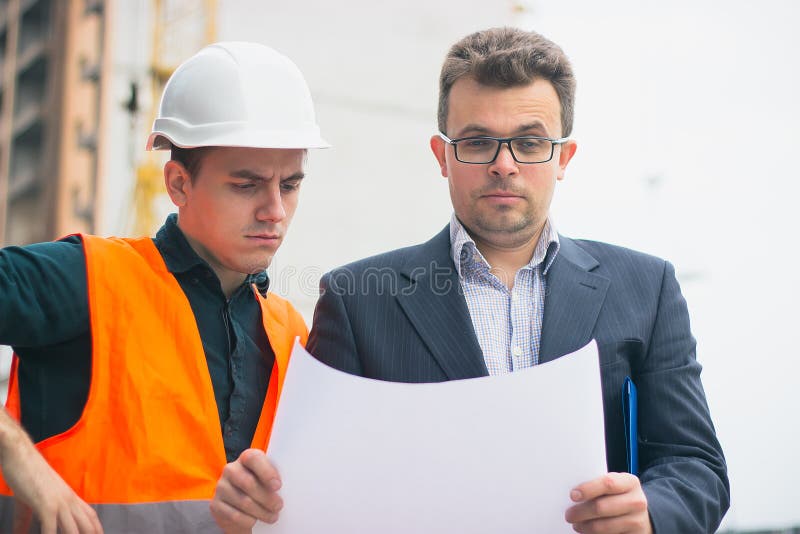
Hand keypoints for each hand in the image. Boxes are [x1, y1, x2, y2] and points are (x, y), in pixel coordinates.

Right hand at [0, 409, 101, 533]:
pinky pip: (50, 528)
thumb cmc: (26, 473)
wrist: (19, 453)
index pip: (91, 516)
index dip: (97, 529)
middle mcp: (69, 500)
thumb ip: (27, 519)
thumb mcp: (28, 499)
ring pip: (74, 530)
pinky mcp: (45, 504)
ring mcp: (59, 502)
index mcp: (70, 497)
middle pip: (88, 526)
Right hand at [210, 449, 283, 533]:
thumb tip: (282, 490)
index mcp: (246, 458)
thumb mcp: (267, 480)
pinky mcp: (216, 504)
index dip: (266, 472)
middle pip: (248, 483)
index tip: (278, 486)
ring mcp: (221, 486)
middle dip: (267, 497)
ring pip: (243, 501)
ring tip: (272, 516)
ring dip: (261, 512)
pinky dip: (248, 520)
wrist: (240, 507)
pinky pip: (234, 514)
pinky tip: (255, 520)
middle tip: (279, 506)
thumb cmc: (260, 488)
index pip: (254, 458)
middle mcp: (231, 469)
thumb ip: (272, 479)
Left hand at [564, 472, 650, 533]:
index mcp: (630, 482)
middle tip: (569, 515)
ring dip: (585, 527)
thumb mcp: (615, 486)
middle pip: (601, 507)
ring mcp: (637, 521)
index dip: (588, 489)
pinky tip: (588, 531)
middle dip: (580, 512)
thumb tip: (574, 493)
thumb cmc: (620, 496)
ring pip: (604, 526)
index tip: (573, 495)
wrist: (640, 515)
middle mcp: (636, 501)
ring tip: (577, 524)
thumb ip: (599, 486)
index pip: (607, 483)